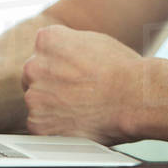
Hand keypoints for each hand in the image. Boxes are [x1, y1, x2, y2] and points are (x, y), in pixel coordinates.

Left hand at [21, 24, 141, 143]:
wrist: (133, 97)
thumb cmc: (122, 69)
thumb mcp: (93, 41)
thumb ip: (69, 46)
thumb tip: (64, 53)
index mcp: (46, 40)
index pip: (43, 51)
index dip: (61, 63)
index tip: (73, 72)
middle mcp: (34, 66)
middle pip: (35, 76)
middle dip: (51, 83)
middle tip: (77, 92)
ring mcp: (34, 96)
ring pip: (37, 101)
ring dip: (53, 106)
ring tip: (82, 107)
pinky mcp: (38, 124)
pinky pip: (40, 125)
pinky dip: (55, 127)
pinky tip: (77, 121)